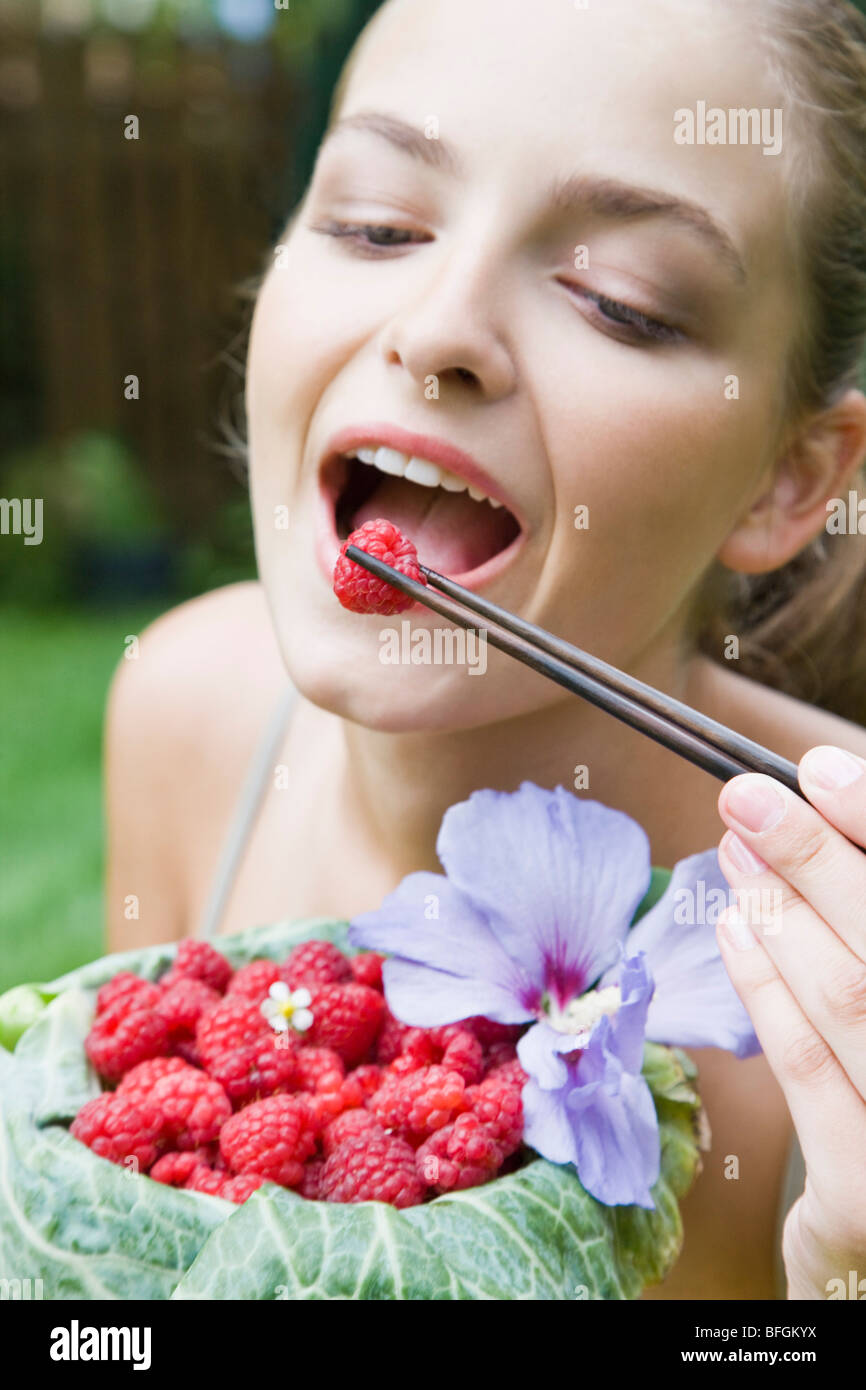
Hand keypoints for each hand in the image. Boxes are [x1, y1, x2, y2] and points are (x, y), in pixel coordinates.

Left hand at [714, 745, 865, 1300]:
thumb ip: (860, 915)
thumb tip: (817, 810)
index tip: (821, 769)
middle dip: (818, 858)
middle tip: (748, 798)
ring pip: (853, 999)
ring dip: (783, 911)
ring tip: (735, 852)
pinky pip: (809, 1070)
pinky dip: (766, 987)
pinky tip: (733, 930)